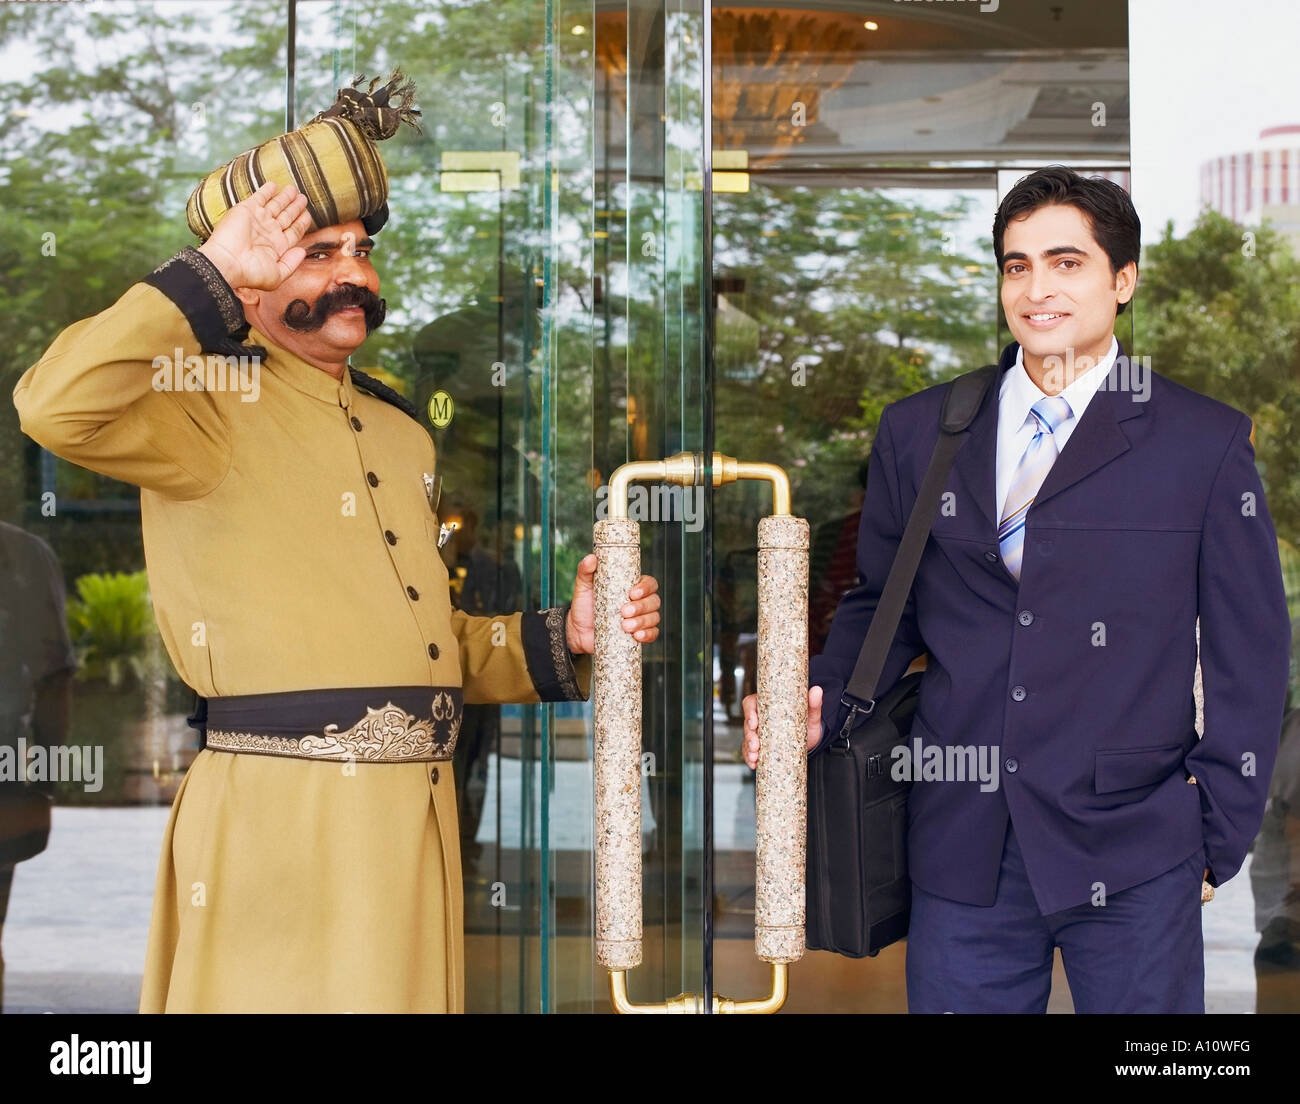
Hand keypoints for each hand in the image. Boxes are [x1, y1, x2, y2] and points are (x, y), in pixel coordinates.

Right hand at [197, 181, 312, 290]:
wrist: (227, 262)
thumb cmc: (251, 273)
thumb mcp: (277, 275)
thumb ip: (292, 264)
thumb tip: (303, 251)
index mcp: (277, 246)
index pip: (294, 231)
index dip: (302, 222)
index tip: (308, 214)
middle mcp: (268, 231)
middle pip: (287, 216)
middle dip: (295, 207)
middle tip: (303, 198)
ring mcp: (258, 220)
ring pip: (276, 205)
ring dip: (285, 197)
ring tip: (294, 190)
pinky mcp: (247, 209)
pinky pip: (260, 197)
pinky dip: (267, 190)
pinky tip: (275, 185)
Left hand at [565, 553, 659, 653]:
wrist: (578, 631)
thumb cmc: (584, 605)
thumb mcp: (583, 586)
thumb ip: (585, 570)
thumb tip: (591, 558)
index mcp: (631, 587)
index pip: (649, 583)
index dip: (646, 587)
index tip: (632, 593)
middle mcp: (640, 602)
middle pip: (654, 601)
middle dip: (642, 606)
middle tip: (624, 611)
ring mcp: (641, 619)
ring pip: (654, 618)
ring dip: (642, 622)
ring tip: (625, 626)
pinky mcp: (639, 635)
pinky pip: (652, 634)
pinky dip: (647, 635)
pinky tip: (637, 635)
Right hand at [741, 685, 822, 769]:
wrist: (811, 739)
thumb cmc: (807, 723)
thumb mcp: (811, 714)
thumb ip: (813, 703)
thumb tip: (816, 691)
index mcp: (768, 705)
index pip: (751, 703)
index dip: (749, 712)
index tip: (754, 722)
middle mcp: (761, 718)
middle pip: (748, 723)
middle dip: (749, 735)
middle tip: (755, 745)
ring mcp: (760, 732)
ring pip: (747, 738)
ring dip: (748, 748)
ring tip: (755, 757)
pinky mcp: (761, 745)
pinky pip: (750, 750)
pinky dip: (749, 757)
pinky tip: (754, 763)